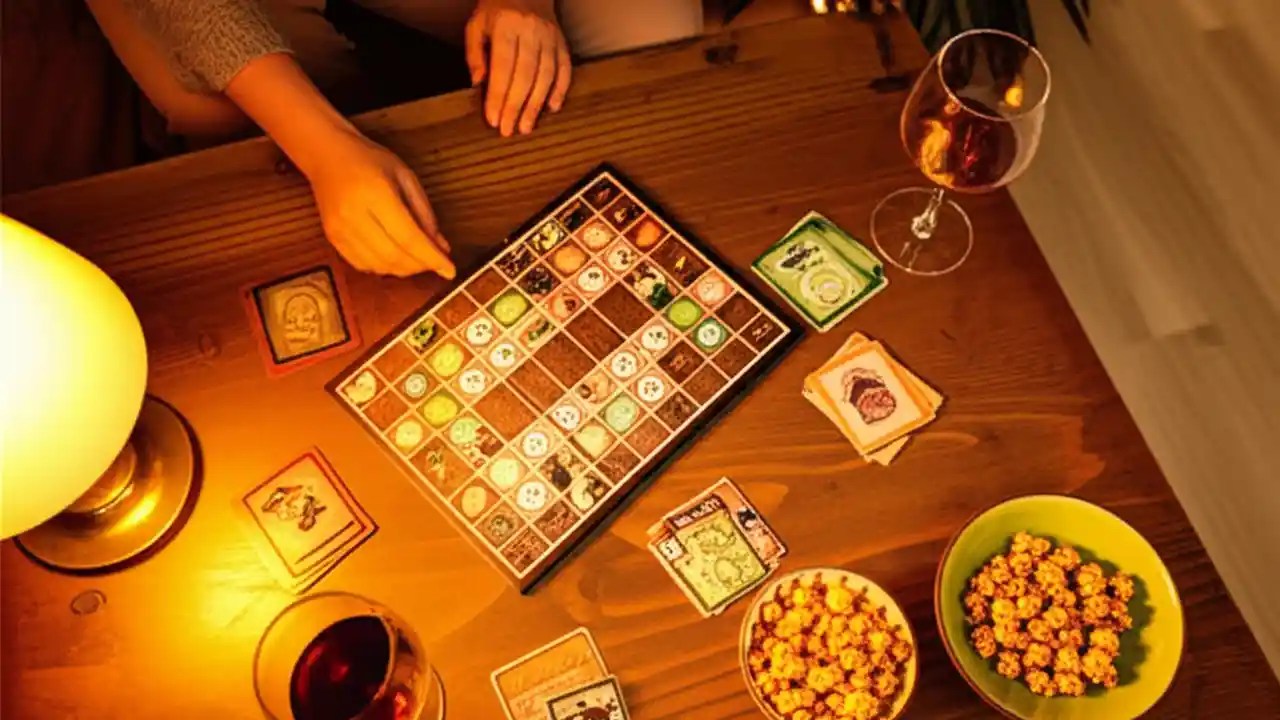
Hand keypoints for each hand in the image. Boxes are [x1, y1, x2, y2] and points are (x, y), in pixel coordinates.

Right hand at [305, 130, 455, 278]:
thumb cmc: (371, 161)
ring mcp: (339, 230)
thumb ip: (425, 214)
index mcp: (376, 194)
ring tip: (416, 258)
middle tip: (435, 262)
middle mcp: (354, 215)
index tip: (450, 270)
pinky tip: (394, 257)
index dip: (431, 258)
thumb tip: (442, 247)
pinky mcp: (332, 239)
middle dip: (420, 266)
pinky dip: (384, 268)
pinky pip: (362, 265)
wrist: (327, 156)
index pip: (408, 237)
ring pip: (378, 266)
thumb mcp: (406, 177)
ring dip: (403, 269)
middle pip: (393, 256)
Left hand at [466, 0, 571, 135]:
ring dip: (536, 104)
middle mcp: (531, 31)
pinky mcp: (562, 42)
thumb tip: (479, 83)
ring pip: (546, 76)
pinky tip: (552, 108)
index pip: (503, 67)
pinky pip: (565, 69)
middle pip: (525, 76)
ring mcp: (550, 37)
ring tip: (526, 126)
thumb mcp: (476, 25)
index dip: (498, 96)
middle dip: (516, 106)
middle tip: (509, 130)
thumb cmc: (496, 9)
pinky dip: (560, 90)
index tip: (493, 119)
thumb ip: (474, 54)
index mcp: (506, 26)